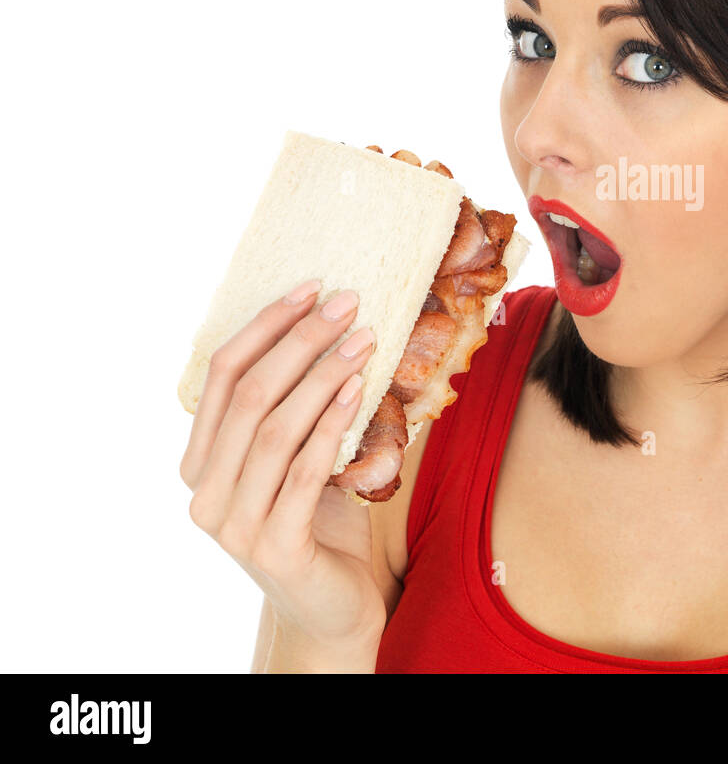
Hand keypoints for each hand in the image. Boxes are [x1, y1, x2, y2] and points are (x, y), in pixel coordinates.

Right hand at [180, 280, 386, 649]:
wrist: (333, 604)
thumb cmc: (318, 521)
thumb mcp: (298, 458)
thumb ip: (294, 410)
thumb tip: (332, 325)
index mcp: (199, 462)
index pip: (222, 376)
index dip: (264, 326)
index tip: (309, 288)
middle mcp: (204, 492)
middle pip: (249, 395)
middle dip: (299, 341)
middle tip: (346, 304)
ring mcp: (234, 524)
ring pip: (275, 429)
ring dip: (323, 375)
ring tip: (363, 339)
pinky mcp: (275, 547)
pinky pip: (305, 472)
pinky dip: (332, 424)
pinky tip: (359, 389)